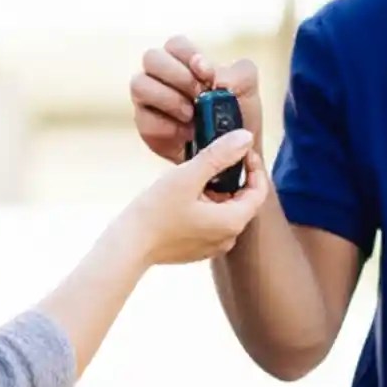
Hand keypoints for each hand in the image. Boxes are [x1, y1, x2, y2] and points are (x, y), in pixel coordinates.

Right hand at [120, 128, 269, 265]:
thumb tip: (245, 138)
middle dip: (233, 176)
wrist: (127, 247)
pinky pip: (210, 221)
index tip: (239, 148)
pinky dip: (205, 204)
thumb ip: (219, 155)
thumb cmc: (155, 213)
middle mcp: (228, 237)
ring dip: (217, 190)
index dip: (253, 166)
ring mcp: (212, 246)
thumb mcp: (188, 176)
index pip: (259, 190)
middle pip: (242, 199)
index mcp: (233, 221)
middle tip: (215, 155)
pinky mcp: (197, 249)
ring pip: (225, 210)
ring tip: (196, 172)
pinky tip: (184, 193)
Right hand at [131, 35, 263, 163]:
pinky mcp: (146, 124)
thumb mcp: (248, 90)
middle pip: (152, 58)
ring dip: (169, 99)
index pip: (176, 44)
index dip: (188, 55)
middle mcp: (162, 75)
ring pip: (139, 84)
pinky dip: (168, 126)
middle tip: (199, 95)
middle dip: (178, 76)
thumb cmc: (237, 115)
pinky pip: (144, 118)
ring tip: (191, 115)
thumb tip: (212, 73)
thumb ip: (237, 74)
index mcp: (186, 61)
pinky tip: (188, 133)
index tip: (207, 74)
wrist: (232, 153)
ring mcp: (150, 99)